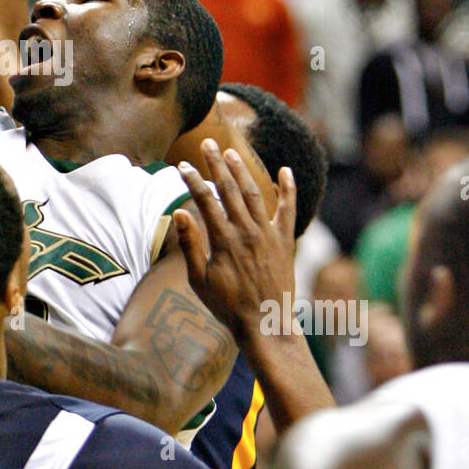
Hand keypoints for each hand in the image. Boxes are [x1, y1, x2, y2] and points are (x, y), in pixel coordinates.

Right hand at [175, 140, 297, 342]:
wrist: (266, 324)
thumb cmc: (227, 306)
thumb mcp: (199, 280)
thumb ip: (191, 244)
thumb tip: (179, 213)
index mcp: (224, 240)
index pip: (205, 200)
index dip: (192, 180)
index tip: (182, 165)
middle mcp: (247, 231)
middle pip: (229, 189)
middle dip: (217, 164)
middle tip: (208, 144)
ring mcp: (268, 234)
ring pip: (255, 193)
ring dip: (243, 171)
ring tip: (232, 153)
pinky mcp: (285, 241)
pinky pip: (289, 210)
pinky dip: (288, 189)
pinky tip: (285, 171)